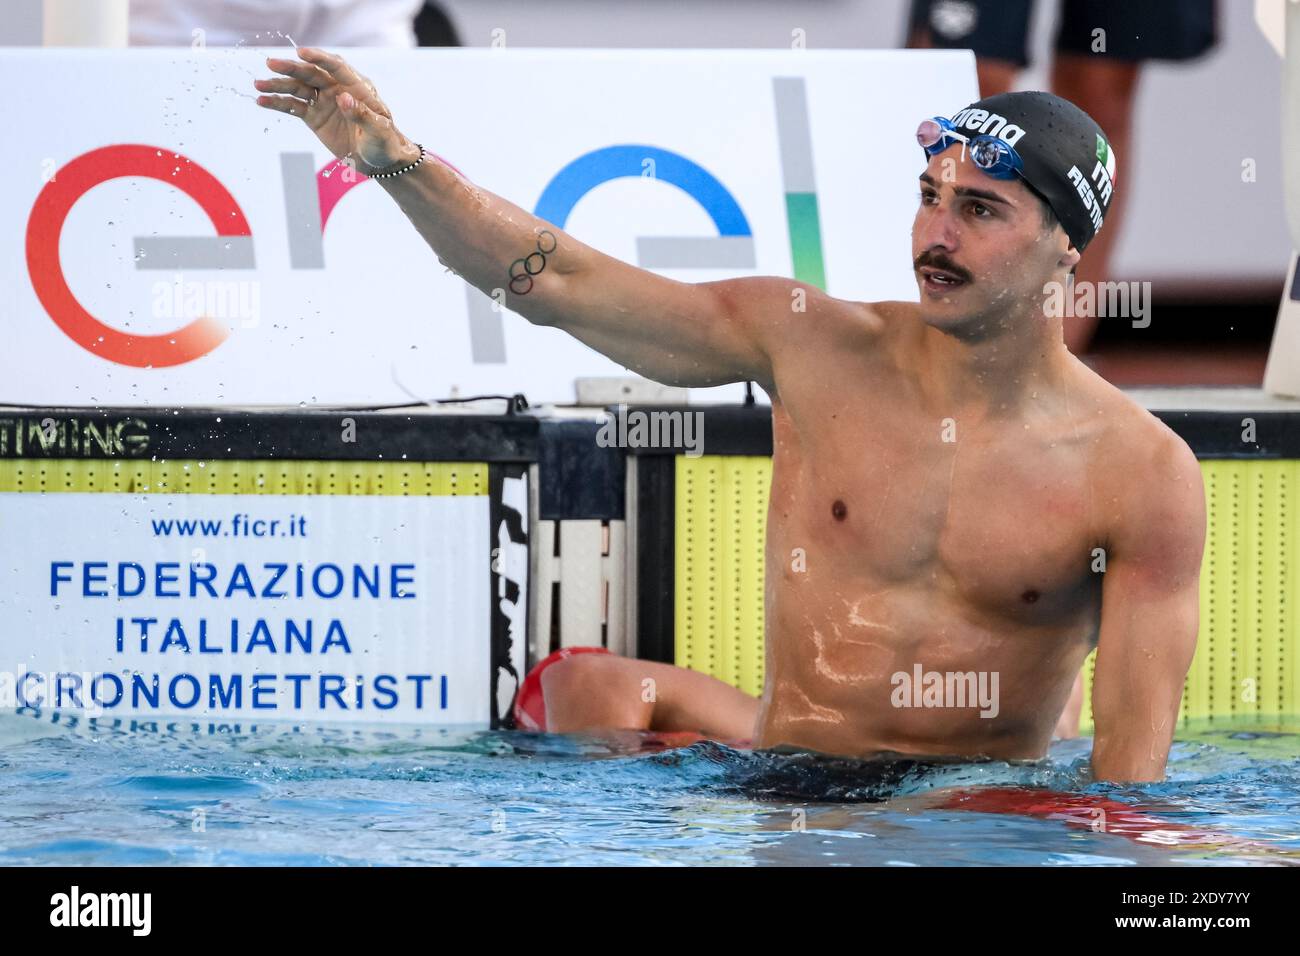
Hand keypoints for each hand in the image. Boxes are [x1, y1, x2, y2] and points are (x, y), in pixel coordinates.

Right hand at [254, 47, 417, 171]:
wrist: (380, 161)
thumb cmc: (385, 142)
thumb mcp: (379, 130)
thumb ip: (362, 114)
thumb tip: (344, 98)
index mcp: (357, 87)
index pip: (336, 67)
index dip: (319, 59)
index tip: (301, 53)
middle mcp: (337, 89)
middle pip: (311, 74)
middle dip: (291, 68)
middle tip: (271, 64)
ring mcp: (324, 102)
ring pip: (298, 88)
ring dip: (278, 85)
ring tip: (259, 85)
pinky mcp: (314, 117)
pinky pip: (294, 107)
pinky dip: (278, 104)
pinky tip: (262, 101)